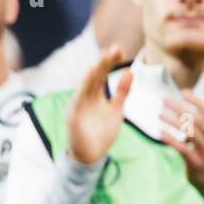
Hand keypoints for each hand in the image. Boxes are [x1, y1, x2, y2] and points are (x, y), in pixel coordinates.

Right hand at [65, 46, 131, 165]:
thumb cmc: (101, 133)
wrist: (91, 156)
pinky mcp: (73, 117)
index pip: (102, 75)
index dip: (109, 62)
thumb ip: (122, 92)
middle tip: (116, 48)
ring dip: (95, 71)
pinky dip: (84, 88)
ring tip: (104, 58)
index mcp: (94, 96)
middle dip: (104, 62)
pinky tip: (90, 77)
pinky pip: (78, 100)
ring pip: (86, 85)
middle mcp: (84, 98)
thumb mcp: (116, 109)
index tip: (121, 50)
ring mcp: (78, 106)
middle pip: (94, 76)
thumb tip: (130, 71)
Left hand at [160, 83, 203, 192]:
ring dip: (173, 122)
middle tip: (164, 100)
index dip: (198, 101)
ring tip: (159, 114)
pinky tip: (160, 132)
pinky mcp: (197, 164)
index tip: (184, 93)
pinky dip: (171, 139)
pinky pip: (182, 149)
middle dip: (180, 109)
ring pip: (189, 133)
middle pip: (198, 121)